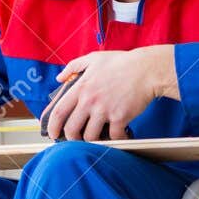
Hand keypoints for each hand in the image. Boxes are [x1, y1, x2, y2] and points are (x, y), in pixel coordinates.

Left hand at [44, 45, 179, 140]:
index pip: (59, 112)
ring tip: (99, 136)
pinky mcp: (120, 118)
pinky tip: (120, 136)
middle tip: (75, 139)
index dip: (52, 126)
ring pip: (90, 136)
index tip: (52, 133)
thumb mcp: (94, 58)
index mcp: (81, 87)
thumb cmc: (122, 62)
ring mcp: (104, 110)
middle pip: (71, 129)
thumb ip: (73, 66)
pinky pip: (114, 137)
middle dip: (71, 138)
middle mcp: (90, 101)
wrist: (146, 69)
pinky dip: (116, 139)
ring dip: (93, 140)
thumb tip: (59, 78)